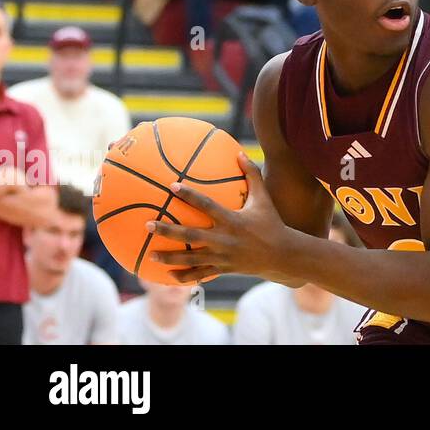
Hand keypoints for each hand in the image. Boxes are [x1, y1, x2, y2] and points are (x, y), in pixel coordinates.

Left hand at [148, 152, 295, 283]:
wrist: (282, 254)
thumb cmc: (271, 222)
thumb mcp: (263, 198)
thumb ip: (252, 175)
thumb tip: (240, 153)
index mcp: (232, 220)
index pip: (206, 205)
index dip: (189, 195)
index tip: (172, 186)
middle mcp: (224, 239)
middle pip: (190, 235)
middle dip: (167, 231)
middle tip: (148, 224)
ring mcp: (222, 256)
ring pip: (190, 258)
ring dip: (169, 258)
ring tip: (150, 255)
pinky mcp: (222, 269)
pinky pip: (200, 274)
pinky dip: (184, 276)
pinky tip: (168, 276)